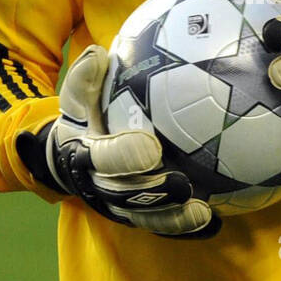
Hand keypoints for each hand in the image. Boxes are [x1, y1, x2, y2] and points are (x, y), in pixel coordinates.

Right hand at [16, 46, 220, 237]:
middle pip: (124, 195)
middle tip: (181, 186)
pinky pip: (159, 224)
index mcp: (83, 155)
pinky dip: (184, 227)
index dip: (123, 156)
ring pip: (143, 216)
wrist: (66, 158)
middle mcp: (98, 185)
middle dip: (152, 194)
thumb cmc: (83, 119)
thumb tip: (97, 53)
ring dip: (172, 218)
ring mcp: (115, 205)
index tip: (150, 148)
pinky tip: (215, 222)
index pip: (102, 157)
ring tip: (202, 213)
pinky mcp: (133, 216)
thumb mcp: (76, 98)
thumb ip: (85, 78)